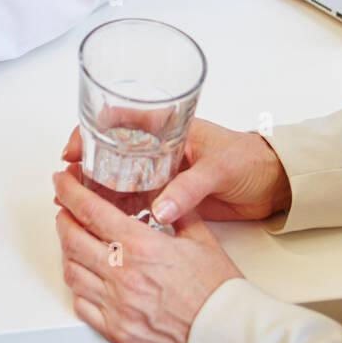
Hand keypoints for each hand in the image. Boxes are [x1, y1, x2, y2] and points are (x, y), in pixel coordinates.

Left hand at [53, 163, 243, 342]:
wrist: (225, 334)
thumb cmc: (217, 290)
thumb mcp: (201, 237)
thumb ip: (177, 210)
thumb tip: (163, 195)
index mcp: (142, 246)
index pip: (91, 211)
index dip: (70, 192)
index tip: (63, 181)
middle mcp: (123, 274)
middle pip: (72, 239)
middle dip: (63, 218)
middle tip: (65, 208)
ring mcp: (117, 305)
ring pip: (72, 272)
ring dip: (67, 251)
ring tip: (74, 240)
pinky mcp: (116, 330)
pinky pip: (82, 305)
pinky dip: (78, 287)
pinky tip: (86, 277)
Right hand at [61, 117, 291, 224]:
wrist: (275, 183)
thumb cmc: (250, 160)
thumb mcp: (219, 168)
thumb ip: (190, 188)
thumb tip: (161, 210)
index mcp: (168, 128)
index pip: (120, 121)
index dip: (90, 132)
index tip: (72, 151)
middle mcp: (160, 150)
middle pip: (112, 152)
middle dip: (86, 166)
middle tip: (66, 185)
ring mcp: (163, 174)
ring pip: (121, 180)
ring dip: (99, 191)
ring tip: (77, 206)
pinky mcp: (171, 197)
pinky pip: (137, 202)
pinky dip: (120, 210)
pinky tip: (107, 222)